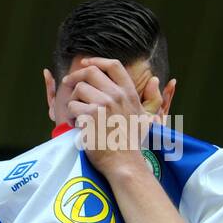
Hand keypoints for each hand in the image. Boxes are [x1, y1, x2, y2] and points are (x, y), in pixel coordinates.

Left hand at [62, 57, 158, 177]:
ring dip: (73, 101)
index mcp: (129, 93)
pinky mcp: (91, 115)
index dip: (96, 60)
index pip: (113, 65)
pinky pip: (73, 106)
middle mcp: (117, 95)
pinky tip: (78, 124)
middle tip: (67, 84)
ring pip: (79, 89)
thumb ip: (149, 97)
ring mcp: (104, 104)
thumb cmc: (131, 141)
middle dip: (76, 77)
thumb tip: (155, 79)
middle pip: (91, 73)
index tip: (85, 62)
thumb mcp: (144, 115)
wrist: (124, 161)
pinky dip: (71, 115)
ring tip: (78, 113)